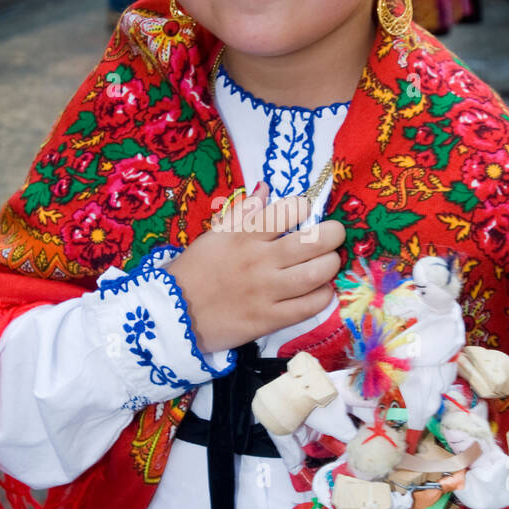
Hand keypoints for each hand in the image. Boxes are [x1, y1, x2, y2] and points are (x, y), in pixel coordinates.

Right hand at [163, 184, 345, 352]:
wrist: (174, 314)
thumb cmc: (195, 270)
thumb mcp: (214, 235)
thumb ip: (241, 212)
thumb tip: (266, 189)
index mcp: (244, 236)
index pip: (287, 212)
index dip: (304, 207)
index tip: (305, 212)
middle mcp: (259, 261)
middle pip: (311, 242)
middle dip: (333, 234)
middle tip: (335, 235)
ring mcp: (266, 292)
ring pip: (315, 274)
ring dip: (331, 264)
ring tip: (329, 261)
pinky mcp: (269, 320)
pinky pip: (308, 307)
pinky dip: (322, 295)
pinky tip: (320, 289)